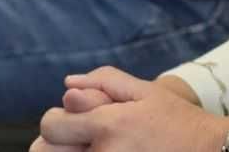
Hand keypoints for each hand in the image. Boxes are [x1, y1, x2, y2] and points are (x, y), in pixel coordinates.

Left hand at [34, 67, 228, 151]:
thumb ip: (105, 82)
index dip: (59, 120)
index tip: (75, 121)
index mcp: (107, 125)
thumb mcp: (147, 91)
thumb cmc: (177, 121)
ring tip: (98, 147)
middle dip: (58, 143)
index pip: (50, 126)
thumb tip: (67, 86)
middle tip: (83, 139)